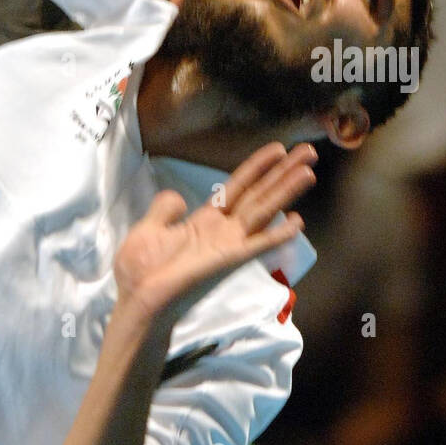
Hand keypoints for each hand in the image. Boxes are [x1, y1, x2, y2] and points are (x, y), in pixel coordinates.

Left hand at [113, 142, 315, 331]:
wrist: (136, 295)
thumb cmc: (140, 267)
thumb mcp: (148, 228)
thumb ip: (164, 210)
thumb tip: (179, 198)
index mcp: (205, 219)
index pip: (238, 186)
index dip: (258, 167)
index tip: (279, 149)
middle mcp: (223, 229)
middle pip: (259, 194)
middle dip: (283, 173)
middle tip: (308, 152)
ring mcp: (228, 244)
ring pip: (263, 210)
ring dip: (286, 191)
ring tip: (308, 172)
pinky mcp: (227, 259)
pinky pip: (257, 244)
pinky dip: (277, 234)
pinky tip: (298, 222)